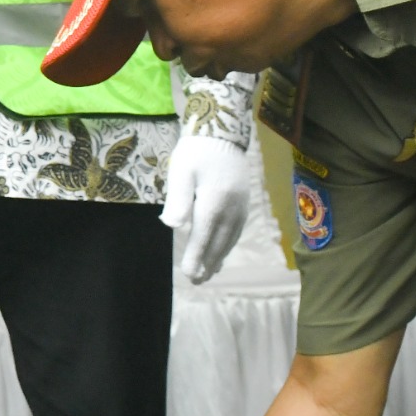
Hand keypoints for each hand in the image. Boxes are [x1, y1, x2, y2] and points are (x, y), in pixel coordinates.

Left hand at [161, 135, 250, 283]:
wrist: (223, 134)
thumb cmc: (197, 152)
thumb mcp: (181, 171)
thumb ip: (177, 199)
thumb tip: (172, 226)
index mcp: (214, 202)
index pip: (202, 236)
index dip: (195, 257)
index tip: (189, 274)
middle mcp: (231, 209)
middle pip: (218, 243)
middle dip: (207, 263)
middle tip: (197, 282)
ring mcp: (240, 207)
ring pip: (229, 239)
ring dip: (218, 257)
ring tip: (209, 273)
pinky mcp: (244, 203)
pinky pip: (236, 231)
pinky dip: (228, 245)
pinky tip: (222, 251)